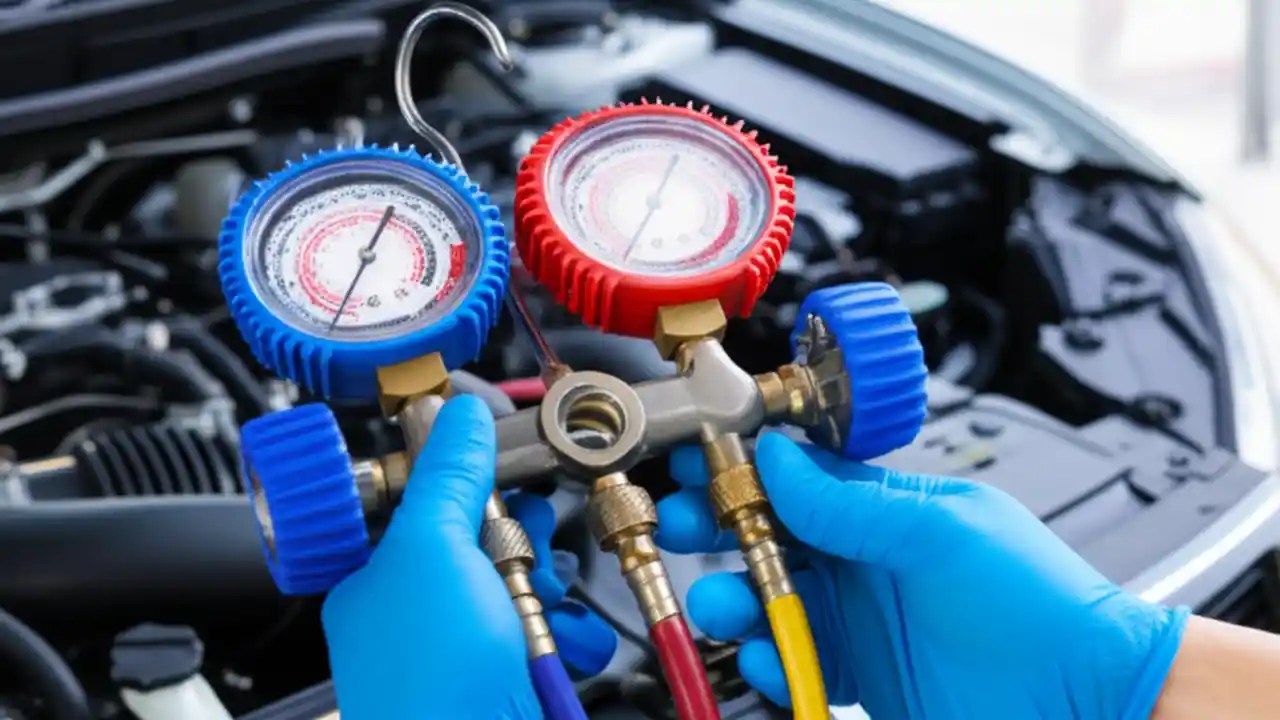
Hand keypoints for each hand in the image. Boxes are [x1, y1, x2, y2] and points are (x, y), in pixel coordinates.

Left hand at [321, 395, 614, 719]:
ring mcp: (470, 657)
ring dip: (554, 591)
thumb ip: (449, 479)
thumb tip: (461, 415)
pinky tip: (565, 648)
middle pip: (487, 542)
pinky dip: (571, 640)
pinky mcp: (515, 684)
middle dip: (523, 539)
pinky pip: (555, 639)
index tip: (505, 458)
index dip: (469, 477)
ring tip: (547, 605)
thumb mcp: (434, 553)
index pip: (428, 500)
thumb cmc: (428, 690)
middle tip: (527, 544)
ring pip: (530, 589)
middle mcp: (421, 619)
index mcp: (381, 581)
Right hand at [656, 433, 1189, 719]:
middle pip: (769, 536)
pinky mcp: (859, 675)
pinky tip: (767, 658)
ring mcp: (861, 618)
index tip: (700, 469)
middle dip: (721, 530)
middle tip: (688, 530)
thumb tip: (779, 458)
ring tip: (724, 606)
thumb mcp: (942, 534)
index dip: (744, 470)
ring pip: (771, 599)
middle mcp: (866, 558)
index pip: (798, 477)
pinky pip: (793, 660)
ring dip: (735, 598)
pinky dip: (769, 660)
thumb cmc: (1041, 607)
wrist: (1087, 702)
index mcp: (886, 509)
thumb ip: (852, 502)